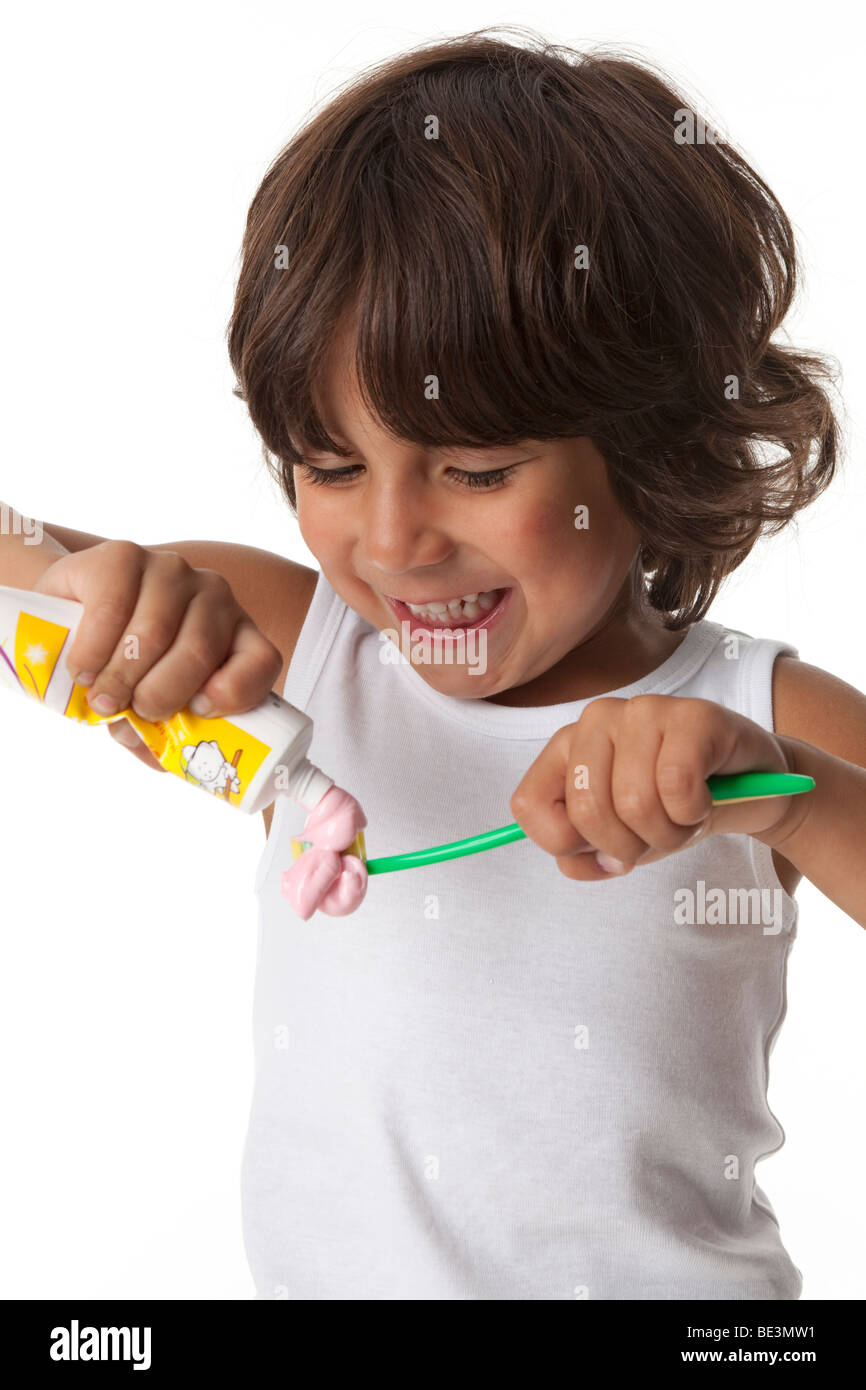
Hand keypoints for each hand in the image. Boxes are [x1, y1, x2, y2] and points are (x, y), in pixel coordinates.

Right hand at [33, 540, 282, 770]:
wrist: (66, 613)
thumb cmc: (120, 666)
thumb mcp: (148, 703)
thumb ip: (162, 732)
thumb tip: (168, 762)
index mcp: (235, 634)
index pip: (261, 660)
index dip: (236, 691)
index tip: (198, 713)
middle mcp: (213, 596)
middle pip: (200, 650)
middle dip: (160, 694)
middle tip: (130, 713)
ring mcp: (171, 570)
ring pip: (155, 632)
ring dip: (121, 676)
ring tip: (100, 697)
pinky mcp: (124, 556)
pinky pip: (113, 607)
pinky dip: (94, 648)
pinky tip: (82, 667)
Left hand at [509, 694, 796, 881]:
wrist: (754, 788)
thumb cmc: (675, 808)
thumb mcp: (621, 839)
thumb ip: (582, 854)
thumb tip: (576, 861)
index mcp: (567, 747)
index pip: (528, 805)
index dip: (568, 845)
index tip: (605, 847)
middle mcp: (597, 719)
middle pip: (588, 812)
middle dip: (628, 845)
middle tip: (658, 834)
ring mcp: (644, 710)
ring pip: (635, 803)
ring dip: (669, 833)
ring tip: (684, 816)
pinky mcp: (693, 716)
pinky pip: (677, 787)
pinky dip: (694, 813)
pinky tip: (705, 800)